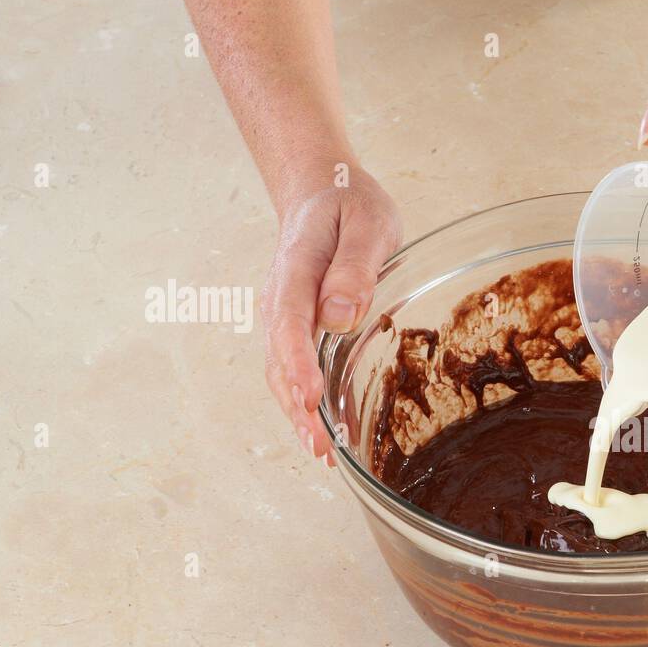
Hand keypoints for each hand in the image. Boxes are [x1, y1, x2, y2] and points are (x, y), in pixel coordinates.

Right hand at [261, 161, 401, 461]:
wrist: (321, 191)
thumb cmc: (350, 205)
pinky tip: (325, 436)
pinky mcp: (294, 329)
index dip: (299, 364)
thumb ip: (355, 266)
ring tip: (324, 454)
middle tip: (322, 447)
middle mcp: (280, 298)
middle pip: (279, 359)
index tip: (312, 397)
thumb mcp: (368, 223)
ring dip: (299, 415)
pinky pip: (292, 371)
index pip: (291, 322)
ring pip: (281, 373)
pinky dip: (304, 406)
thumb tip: (340, 315)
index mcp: (297, 268)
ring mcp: (283, 316)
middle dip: (298, 407)